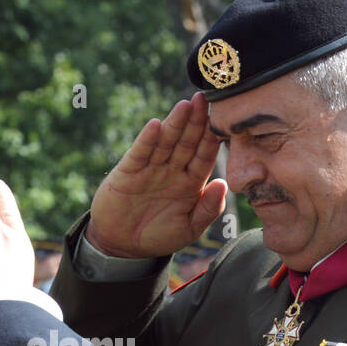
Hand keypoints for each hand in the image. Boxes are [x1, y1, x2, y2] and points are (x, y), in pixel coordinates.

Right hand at [88, 92, 227, 257]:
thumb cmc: (158, 236)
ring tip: (185, 105)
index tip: (224, 121)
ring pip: (166, 142)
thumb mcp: (189, 228)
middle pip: (187, 141)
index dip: (212, 139)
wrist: (122, 246)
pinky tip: (155, 125)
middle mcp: (172, 170)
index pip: (204, 156)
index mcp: (190, 182)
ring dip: (175, 123)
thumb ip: (208, 209)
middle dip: (196, 121)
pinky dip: (147, 140)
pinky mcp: (129, 171)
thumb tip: (222, 184)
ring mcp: (150, 168)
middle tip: (206, 99)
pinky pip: (140, 153)